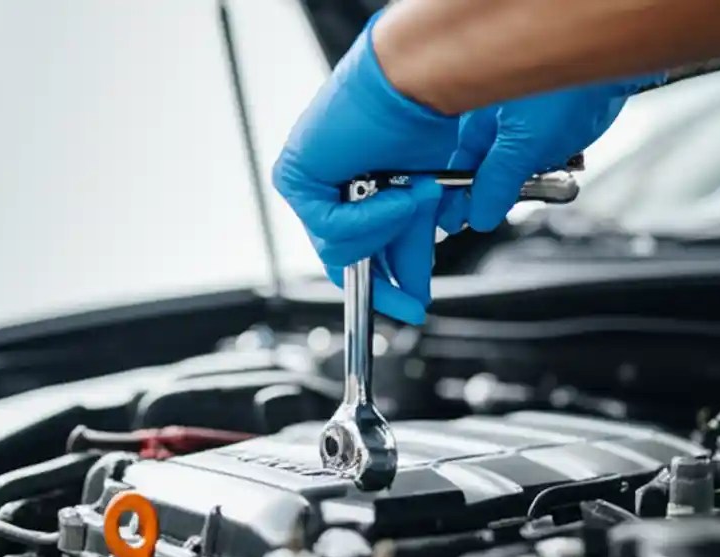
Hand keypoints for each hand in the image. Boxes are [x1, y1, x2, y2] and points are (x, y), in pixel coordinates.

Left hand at [272, 13, 457, 324]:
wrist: (414, 86)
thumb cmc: (423, 124)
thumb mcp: (420, 205)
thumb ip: (410, 245)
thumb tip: (413, 289)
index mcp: (359, 191)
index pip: (362, 252)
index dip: (388, 285)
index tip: (409, 307)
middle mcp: (330, 187)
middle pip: (349, 257)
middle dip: (388, 277)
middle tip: (411, 299)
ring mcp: (310, 182)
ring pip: (342, 248)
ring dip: (387, 229)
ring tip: (412, 195)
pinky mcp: (296, 176)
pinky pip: (330, 227)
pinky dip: (367, 217)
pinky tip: (392, 194)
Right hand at [440, 75, 662, 232]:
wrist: (608, 70)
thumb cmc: (559, 90)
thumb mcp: (520, 145)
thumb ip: (496, 183)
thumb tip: (477, 216)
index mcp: (478, 127)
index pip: (457, 173)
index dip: (455, 200)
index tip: (454, 224)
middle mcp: (497, 129)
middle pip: (487, 176)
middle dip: (497, 194)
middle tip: (505, 205)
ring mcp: (524, 131)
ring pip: (517, 173)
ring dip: (530, 184)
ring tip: (547, 176)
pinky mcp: (550, 133)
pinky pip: (543, 163)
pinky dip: (552, 170)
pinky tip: (563, 166)